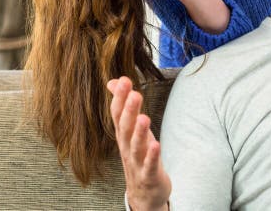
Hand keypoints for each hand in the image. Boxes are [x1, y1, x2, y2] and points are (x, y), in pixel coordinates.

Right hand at [108, 77, 170, 210]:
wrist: (143, 192)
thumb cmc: (138, 155)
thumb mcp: (130, 129)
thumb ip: (124, 105)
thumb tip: (113, 81)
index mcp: (123, 134)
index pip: (118, 114)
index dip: (120, 97)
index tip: (124, 80)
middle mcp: (126, 147)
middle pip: (125, 127)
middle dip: (129, 111)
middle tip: (134, 93)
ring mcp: (136, 162)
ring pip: (136, 146)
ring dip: (139, 132)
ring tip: (144, 117)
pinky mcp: (149, 174)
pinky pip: (149, 165)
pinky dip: (152, 156)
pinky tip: (156, 144)